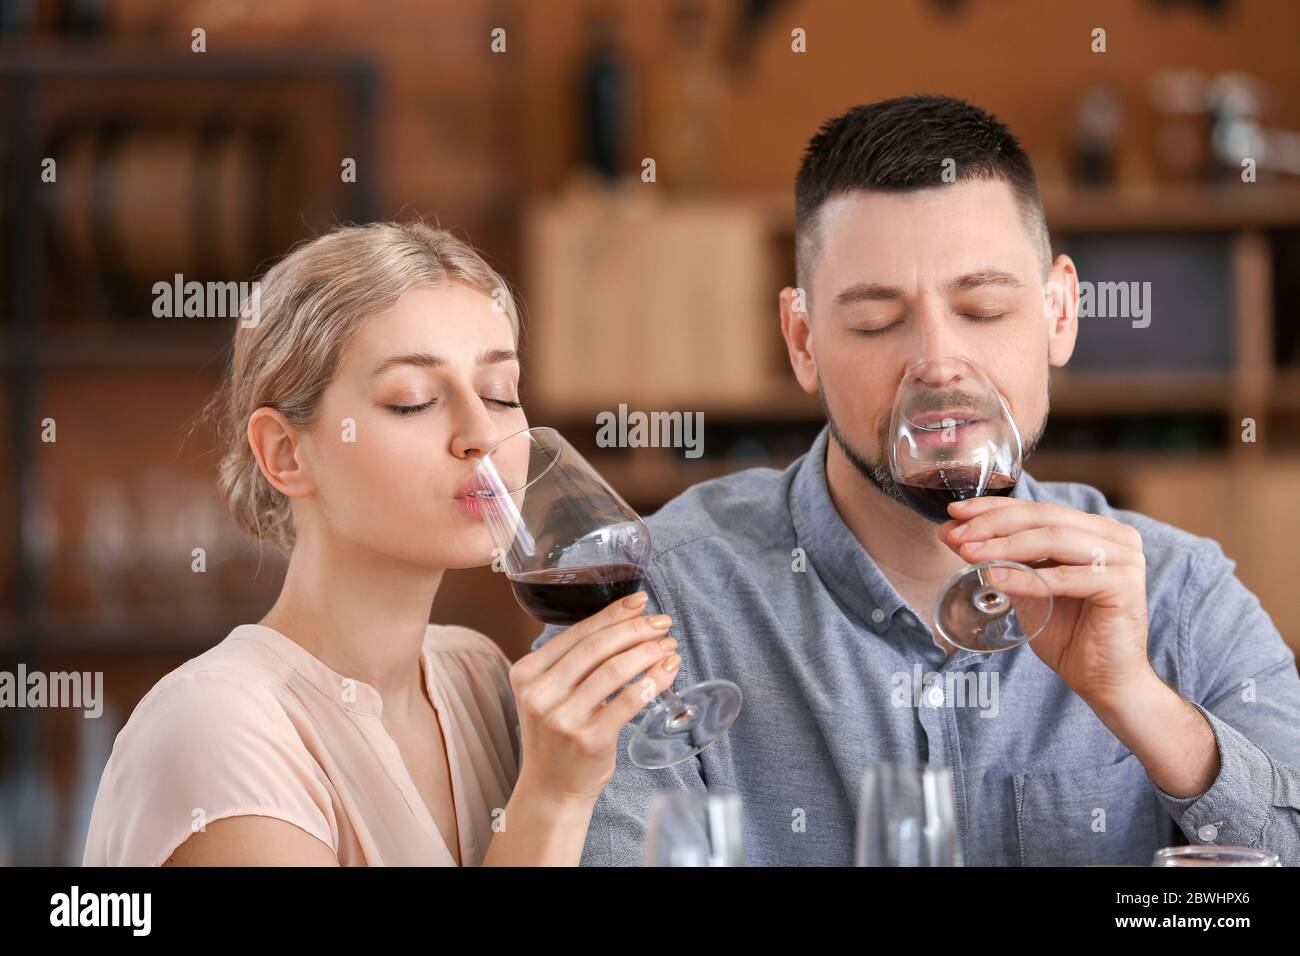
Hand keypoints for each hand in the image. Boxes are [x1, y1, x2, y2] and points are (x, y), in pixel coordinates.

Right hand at [508, 592, 680, 805]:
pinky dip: (651, 682)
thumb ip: (573, 662)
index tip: (640, 601)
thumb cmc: (558, 735)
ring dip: (648, 653)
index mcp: (527, 673)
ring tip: (669, 647)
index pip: (577, 633)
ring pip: (614, 670)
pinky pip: (628, 700)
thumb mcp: (550, 693)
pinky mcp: (589, 738)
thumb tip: (624, 621)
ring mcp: (563, 717)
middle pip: (597, 647)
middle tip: (662, 623)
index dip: (612, 613)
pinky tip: (667, 672)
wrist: (551, 788)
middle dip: (635, 629)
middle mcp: (540, 693)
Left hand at [938, 497, 1152, 707]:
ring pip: (1053, 540)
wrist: (1103, 679)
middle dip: (993, 524)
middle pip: (1044, 518)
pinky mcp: (1124, 584)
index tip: (955, 511)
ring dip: (1005, 547)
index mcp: (1095, 529)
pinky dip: (1025, 577)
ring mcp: (1124, 557)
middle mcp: (1114, 536)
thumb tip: (954, 533)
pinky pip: (1063, 577)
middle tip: (957, 534)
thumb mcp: (1026, 587)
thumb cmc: (1068, 632)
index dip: (993, 507)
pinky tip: (994, 578)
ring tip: (969, 554)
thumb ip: (1000, 559)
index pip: (1037, 509)